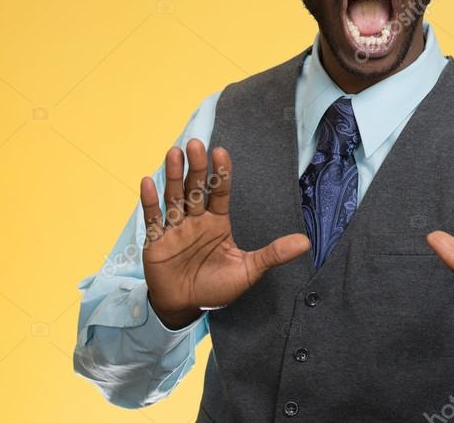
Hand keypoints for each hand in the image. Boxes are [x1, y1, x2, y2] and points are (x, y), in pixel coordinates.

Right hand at [140, 139, 310, 328]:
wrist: (185, 308)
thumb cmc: (215, 288)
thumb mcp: (248, 271)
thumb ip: (273, 254)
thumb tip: (305, 242)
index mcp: (217, 222)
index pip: (220, 192)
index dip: (220, 173)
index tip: (221, 151)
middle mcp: (196, 220)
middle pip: (196, 188)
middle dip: (196, 167)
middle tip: (196, 143)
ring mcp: (175, 229)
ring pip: (174, 197)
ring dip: (174, 176)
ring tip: (174, 152)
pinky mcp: (156, 242)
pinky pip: (152, 219)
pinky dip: (149, 201)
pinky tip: (148, 181)